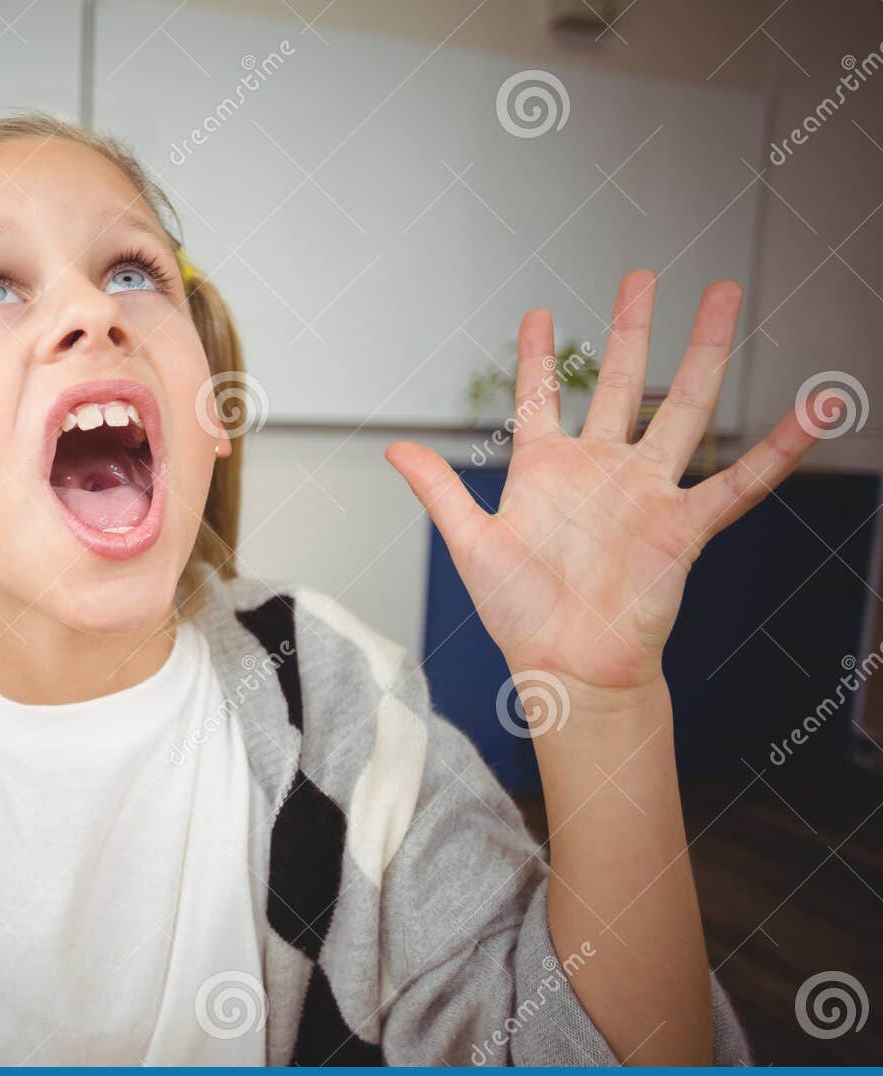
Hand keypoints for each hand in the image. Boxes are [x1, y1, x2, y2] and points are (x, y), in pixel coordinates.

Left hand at [387, 270, 828, 694]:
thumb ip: (439, 488)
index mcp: (544, 470)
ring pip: (683, 408)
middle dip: (633, 329)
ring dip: (706, 353)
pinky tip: (815, 408)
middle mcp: (599, 471)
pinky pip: (738, 480)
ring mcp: (645, 492)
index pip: (541, 397)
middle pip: (621, 383)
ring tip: (725, 296)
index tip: (540, 313)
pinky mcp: (682, 525)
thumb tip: (393, 447)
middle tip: (643, 275)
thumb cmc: (519, 615)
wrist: (567, 667)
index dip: (539, 357)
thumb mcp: (470, 543)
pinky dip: (778, 447)